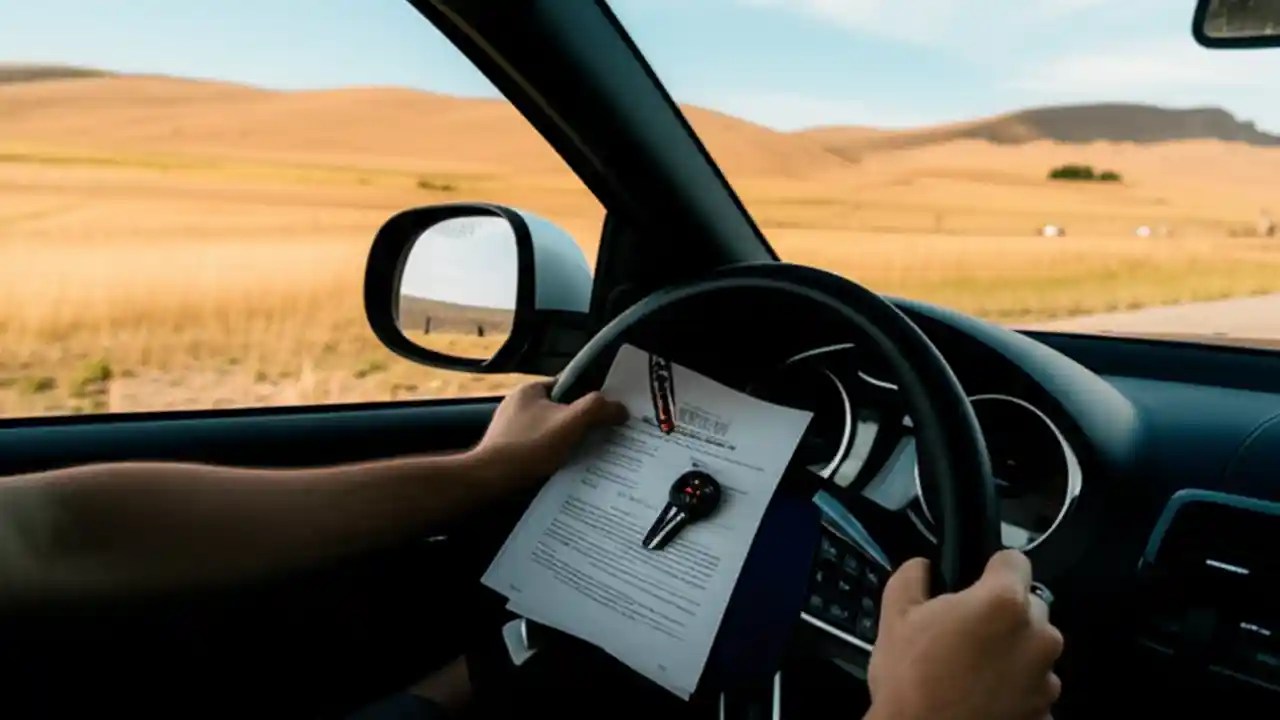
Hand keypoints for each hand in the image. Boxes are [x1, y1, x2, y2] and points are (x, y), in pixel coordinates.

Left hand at [470, 381, 626, 486]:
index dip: (586, 401)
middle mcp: (515, 405)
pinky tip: (557, 470)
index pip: (567, 387)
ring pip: (546, 433)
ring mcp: (507, 428)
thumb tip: (621, 409)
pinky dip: (546, 458)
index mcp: (529, 390)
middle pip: (558, 411)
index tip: (602, 417)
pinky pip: (534, 449)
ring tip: (580, 459)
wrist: (490, 479)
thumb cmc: (530, 446)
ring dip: (562, 444)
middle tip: (597, 441)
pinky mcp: (503, 450)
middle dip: (576, 426)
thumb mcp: (571, 423)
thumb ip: (598, 409)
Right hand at [867, 550, 1062, 719]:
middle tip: (965, 633)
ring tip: (972, 670)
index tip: (974, 585)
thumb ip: (912, 576)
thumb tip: (923, 566)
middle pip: (1029, 607)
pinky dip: (1015, 689)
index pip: (1015, 561)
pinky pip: (1033, 688)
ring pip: (1034, 650)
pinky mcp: (1046, 713)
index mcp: (1004, 603)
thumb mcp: (894, 616)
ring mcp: (1046, 679)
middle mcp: (1039, 637)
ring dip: (1012, 653)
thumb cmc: (910, 679)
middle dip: (1002, 615)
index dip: (991, 569)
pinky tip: (983, 696)